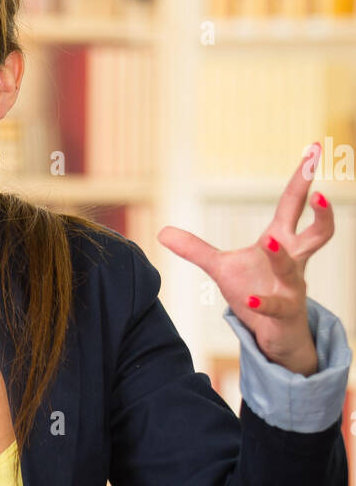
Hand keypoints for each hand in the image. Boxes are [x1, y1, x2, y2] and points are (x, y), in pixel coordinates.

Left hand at [155, 142, 331, 373]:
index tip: (313, 149)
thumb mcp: (221, 268)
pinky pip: (276, 306)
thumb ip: (195, 249)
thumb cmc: (255, 292)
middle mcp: (293, 261)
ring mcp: (292, 288)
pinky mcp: (284, 314)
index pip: (293, 205)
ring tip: (269, 242)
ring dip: (282, 257)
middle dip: (322, 214)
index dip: (302, 178)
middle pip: (317, 234)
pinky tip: (247, 299)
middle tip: (320, 193)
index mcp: (280, 241)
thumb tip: (162, 231)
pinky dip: (261, 303)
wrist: (275, 335)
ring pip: (294, 269)